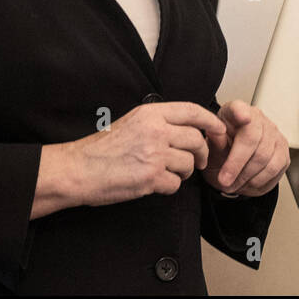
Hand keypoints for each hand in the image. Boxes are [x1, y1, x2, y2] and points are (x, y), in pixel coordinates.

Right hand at [56, 102, 227, 209]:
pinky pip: (175, 184)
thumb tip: (187, 128)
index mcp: (151, 114)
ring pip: (188, 164)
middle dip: (202, 153)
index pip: (193, 111)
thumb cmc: (102, 148)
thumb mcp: (132, 122)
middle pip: (197, 140)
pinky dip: (169, 187)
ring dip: (183, 172)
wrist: (78, 170)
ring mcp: (154, 154)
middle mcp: (156, 131)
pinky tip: (155, 184)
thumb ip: (158, 122)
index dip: (211, 121)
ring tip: (168, 173)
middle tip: (197, 161)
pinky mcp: (150, 177)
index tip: (220, 130)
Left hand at [202, 102, 289, 197]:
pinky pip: (274, 169)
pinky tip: (248, 182)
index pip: (238, 108)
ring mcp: (273, 134)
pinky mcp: (283, 151)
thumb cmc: (221, 153)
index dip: (241, 112)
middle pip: (252, 139)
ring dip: (247, 176)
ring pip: (265, 157)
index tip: (242, 117)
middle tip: (224, 181)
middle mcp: (257, 118)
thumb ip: (215, 143)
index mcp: (234, 111)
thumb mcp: (211, 150)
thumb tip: (216, 134)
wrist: (233, 167)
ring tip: (234, 184)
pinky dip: (259, 181)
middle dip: (236, 165)